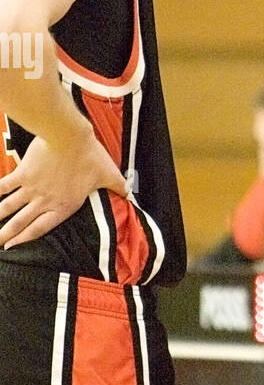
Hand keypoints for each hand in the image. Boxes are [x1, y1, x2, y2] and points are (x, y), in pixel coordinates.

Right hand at [0, 126, 128, 247]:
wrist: (68, 137)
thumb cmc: (90, 156)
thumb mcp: (109, 174)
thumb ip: (118, 187)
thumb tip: (130, 193)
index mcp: (64, 206)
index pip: (41, 228)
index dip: (27, 239)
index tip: (14, 247)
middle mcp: (44, 201)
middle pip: (22, 223)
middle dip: (8, 235)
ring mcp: (31, 188)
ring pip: (9, 208)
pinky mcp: (22, 173)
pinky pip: (4, 186)